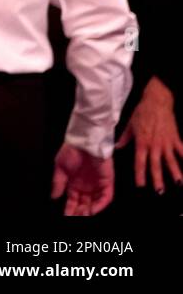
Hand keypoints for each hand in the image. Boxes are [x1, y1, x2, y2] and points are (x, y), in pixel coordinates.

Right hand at [51, 142, 113, 214]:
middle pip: (84, 205)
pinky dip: (100, 205)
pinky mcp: (107, 182)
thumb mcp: (60, 167)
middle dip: (79, 212)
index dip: (69, 209)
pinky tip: (93, 210)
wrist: (84, 141)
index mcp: (74, 184)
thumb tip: (53, 196)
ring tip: (83, 215)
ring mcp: (97, 185)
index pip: (72, 201)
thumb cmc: (71, 151)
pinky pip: (106, 197)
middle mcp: (86, 187)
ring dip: (89, 211)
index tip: (66, 215)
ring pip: (95, 203)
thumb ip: (58, 182)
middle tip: (75, 217)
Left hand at [116, 77, 182, 192]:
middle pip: (156, 165)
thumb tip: (116, 147)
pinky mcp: (175, 138)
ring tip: (178, 183)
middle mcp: (154, 145)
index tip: (141, 185)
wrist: (157, 102)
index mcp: (141, 143)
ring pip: (171, 160)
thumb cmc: (141, 113)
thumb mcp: (130, 125)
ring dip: (175, 172)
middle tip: (160, 191)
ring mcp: (166, 142)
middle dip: (158, 179)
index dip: (140, 174)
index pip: (139, 162)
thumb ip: (124, 138)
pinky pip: (182, 150)